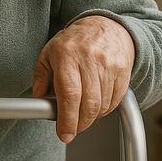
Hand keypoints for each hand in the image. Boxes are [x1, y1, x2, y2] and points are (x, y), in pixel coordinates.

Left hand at [32, 16, 134, 143]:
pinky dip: (104, 110)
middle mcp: (89, 59)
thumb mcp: (49, 53)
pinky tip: (95, 105)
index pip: (69, 94)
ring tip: (81, 113)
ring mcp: (108, 66)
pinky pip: (114, 101)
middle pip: (88, 104)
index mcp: (66, 55)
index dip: (67, 119)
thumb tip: (39, 99)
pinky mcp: (122, 72)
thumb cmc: (74, 42)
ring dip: (91, 117)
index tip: (64, 133)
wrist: (105, 27)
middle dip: (79, 123)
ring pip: (102, 105)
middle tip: (72, 128)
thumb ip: (41, 77)